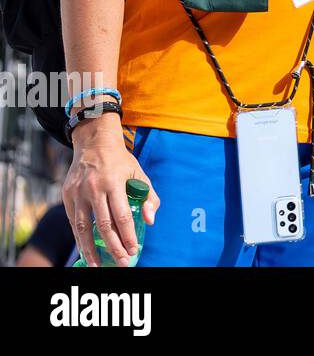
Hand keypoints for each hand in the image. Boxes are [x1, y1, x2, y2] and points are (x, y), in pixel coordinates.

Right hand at [63, 116, 159, 266]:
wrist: (94, 143)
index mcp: (115, 182)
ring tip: (97, 266)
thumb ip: (148, 196)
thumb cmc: (121, 161)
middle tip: (121, 262)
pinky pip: (73, 222)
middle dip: (113, 247)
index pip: (122, 216)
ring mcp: (78, 193)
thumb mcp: (139, 173)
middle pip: (104, 225)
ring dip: (90, 249)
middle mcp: (95, 188)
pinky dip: (79, 238)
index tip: (133, 250)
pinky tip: (85, 250)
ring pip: (83, 227)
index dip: (128, 236)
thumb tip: (150, 221)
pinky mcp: (67, 195)